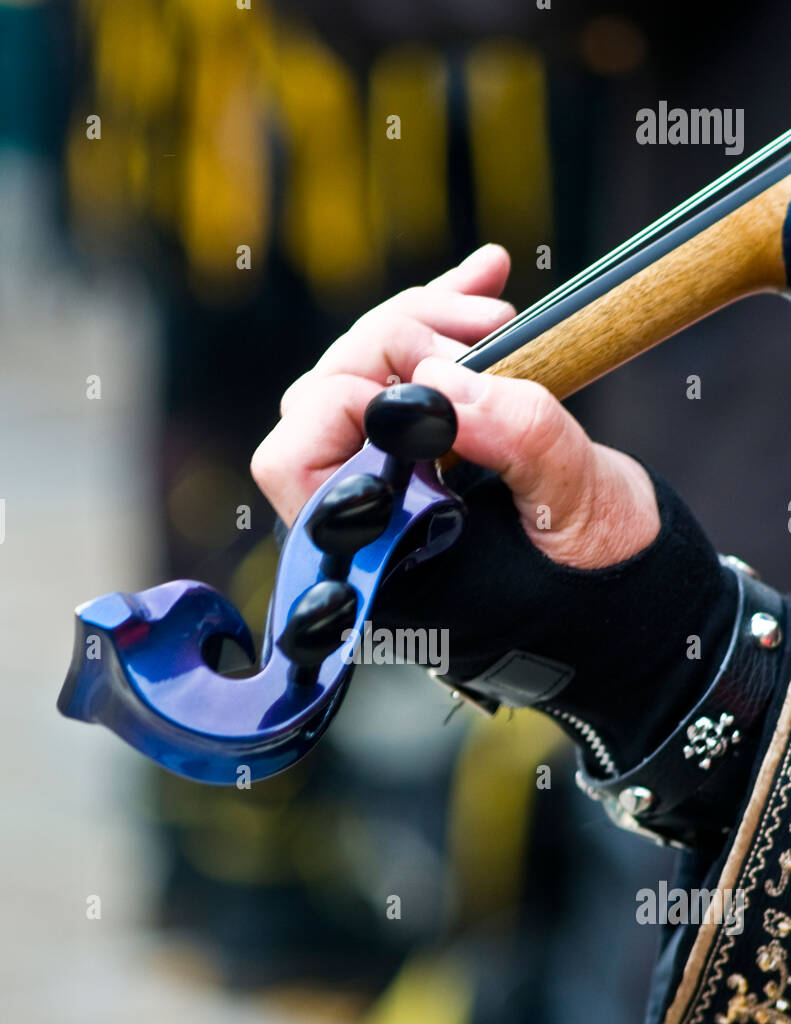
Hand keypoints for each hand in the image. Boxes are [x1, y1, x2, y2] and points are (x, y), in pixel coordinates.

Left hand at [251, 244, 659, 567]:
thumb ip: (515, 442)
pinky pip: (403, 365)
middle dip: (395, 343)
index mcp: (380, 556)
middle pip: (320, 398)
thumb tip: (438, 379)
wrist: (627, 584)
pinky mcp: (421, 441)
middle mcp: (368, 517)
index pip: (294, 461)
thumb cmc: (595, 573)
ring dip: (425, 322)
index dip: (343, 405)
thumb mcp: (573, 507)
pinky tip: (488, 278)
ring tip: (500, 315)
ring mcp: (388, 474)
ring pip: (357, 369)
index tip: (431, 389)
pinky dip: (443, 316)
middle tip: (485, 335)